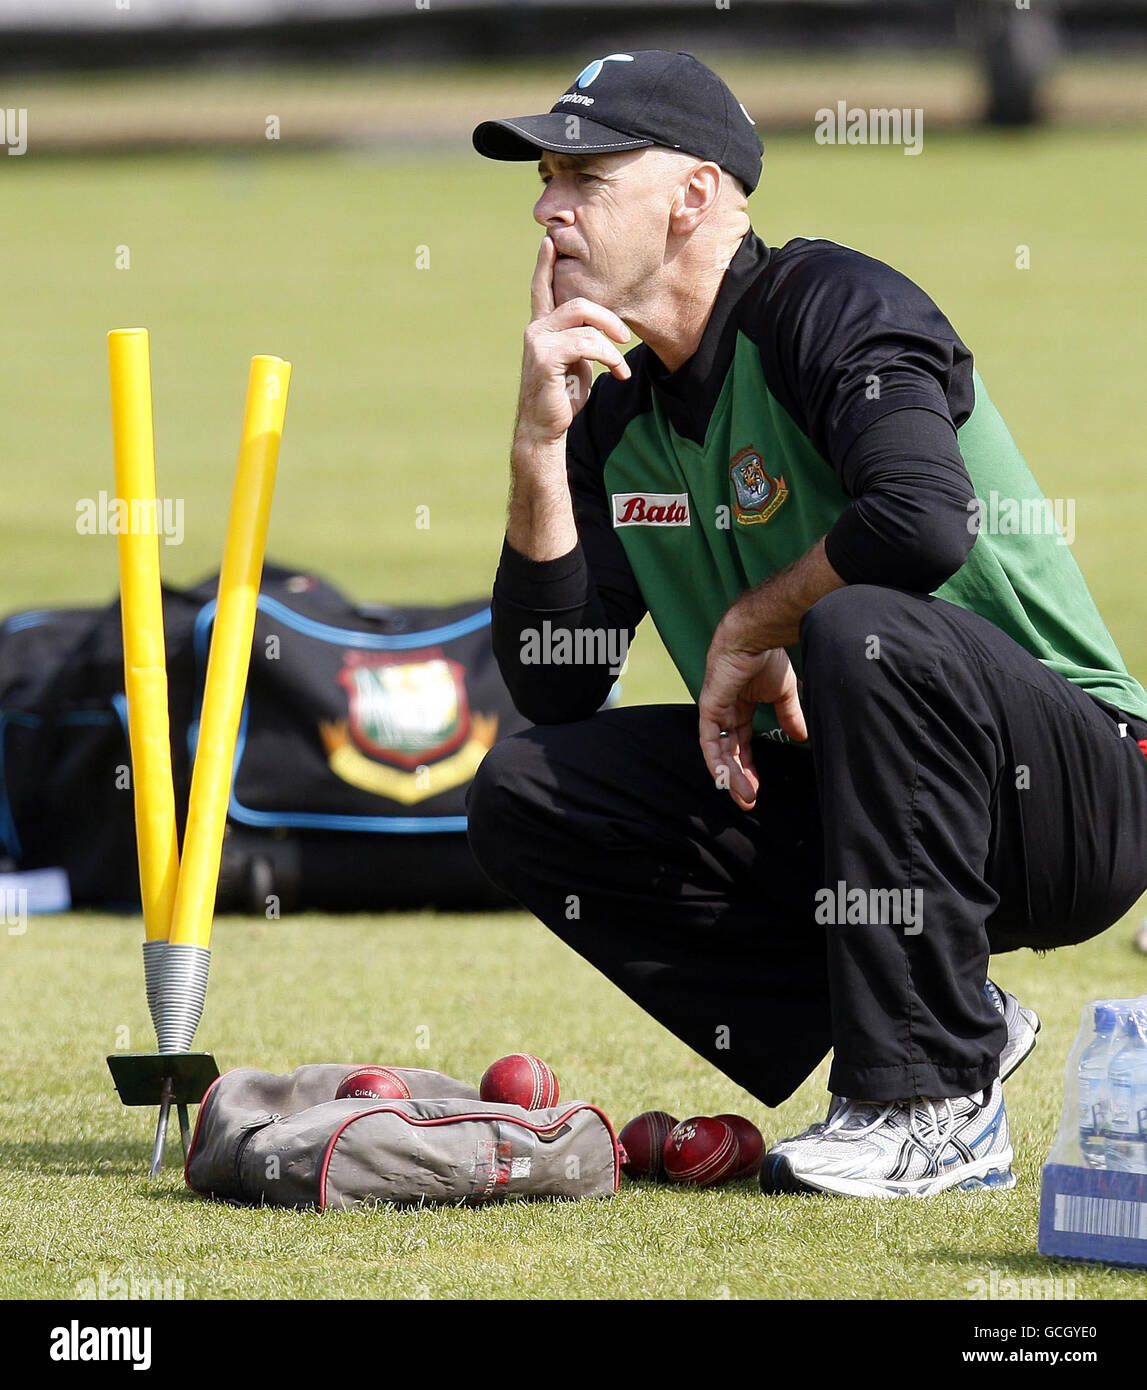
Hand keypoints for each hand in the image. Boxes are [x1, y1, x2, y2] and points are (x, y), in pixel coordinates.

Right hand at [515, 235, 631, 444]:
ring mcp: (537, 342)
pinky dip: (608, 356)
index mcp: (542, 327)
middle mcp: (536, 329)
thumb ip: (581, 339)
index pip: (543, 288)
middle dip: (609, 317)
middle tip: (626, 337)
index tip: (549, 240)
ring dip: (611, 344)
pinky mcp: (545, 357)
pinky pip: (585, 343)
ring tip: (621, 366)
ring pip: (584, 321)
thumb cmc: (563, 395)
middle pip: (578, 302)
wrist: (546, 427)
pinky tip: (617, 372)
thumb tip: (602, 329)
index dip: (545, 264)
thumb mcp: (575, 362)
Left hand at [699, 632, 806, 810]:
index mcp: (741, 708)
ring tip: (745, 797)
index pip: (741, 745)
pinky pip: (709, 740)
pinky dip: (717, 760)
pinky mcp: (709, 708)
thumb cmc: (768, 658)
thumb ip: (789, 715)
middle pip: (728, 753)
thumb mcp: (783, 693)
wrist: (757, 637)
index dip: (748, 767)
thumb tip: (802, 737)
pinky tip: (727, 777)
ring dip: (730, 776)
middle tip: (749, 801)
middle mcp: (725, 712)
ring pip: (718, 752)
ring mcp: (715, 711)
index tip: (758, 789)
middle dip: (738, 778)